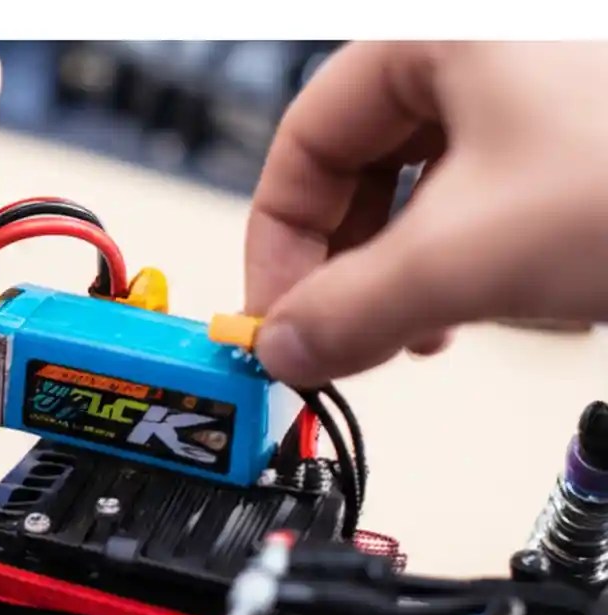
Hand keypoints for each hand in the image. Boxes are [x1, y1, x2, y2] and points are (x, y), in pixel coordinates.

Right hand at [244, 41, 607, 386]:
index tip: (275, 317)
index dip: (277, 242)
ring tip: (410, 331)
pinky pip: (478, 198)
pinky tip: (471, 305)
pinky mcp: (569, 140)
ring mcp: (530, 92)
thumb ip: (353, 307)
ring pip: (418, 189)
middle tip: (334, 333)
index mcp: (435, 36)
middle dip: (341, 266)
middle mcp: (478, 50)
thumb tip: (284, 347)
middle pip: (355, 167)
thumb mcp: (470, 254)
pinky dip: (459, 259)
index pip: (302, 141)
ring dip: (399, 272)